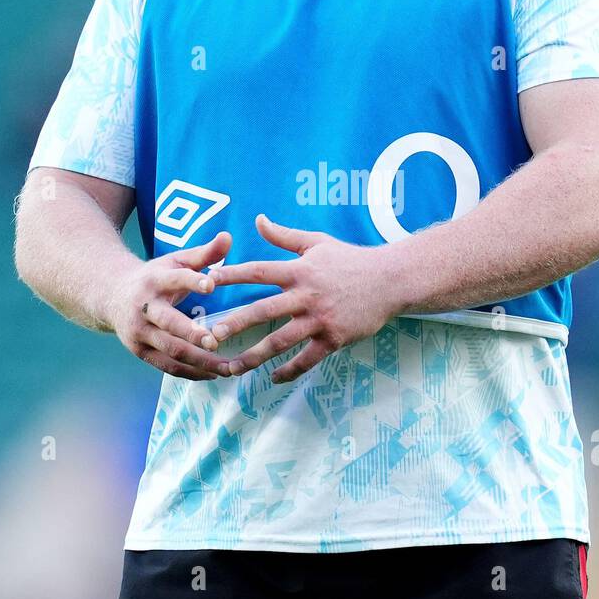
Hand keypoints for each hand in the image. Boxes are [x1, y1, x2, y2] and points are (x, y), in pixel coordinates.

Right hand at [108, 231, 234, 380]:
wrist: (111, 296)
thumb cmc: (155, 277)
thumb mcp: (175, 261)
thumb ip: (204, 253)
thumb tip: (228, 237)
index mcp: (155, 279)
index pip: (175, 278)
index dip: (192, 280)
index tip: (212, 284)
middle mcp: (145, 307)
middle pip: (169, 322)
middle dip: (192, 333)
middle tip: (215, 341)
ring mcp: (140, 332)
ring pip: (171, 350)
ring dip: (200, 361)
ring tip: (228, 368)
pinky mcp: (140, 351)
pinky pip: (168, 366)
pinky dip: (191, 372)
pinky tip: (213, 375)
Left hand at [204, 214, 402, 383]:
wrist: (391, 280)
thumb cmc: (352, 260)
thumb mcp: (317, 243)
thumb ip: (284, 236)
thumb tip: (257, 220)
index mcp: (300, 270)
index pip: (259, 271)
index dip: (232, 275)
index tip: (207, 280)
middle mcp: (307, 295)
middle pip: (264, 310)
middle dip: (235, 323)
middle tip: (209, 335)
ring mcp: (320, 319)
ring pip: (281, 341)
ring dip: (254, 356)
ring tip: (232, 367)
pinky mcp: (334, 338)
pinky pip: (308, 358)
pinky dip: (290, 370)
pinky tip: (273, 378)